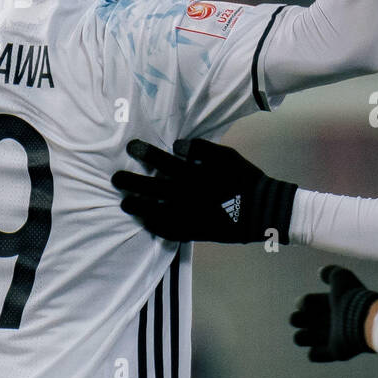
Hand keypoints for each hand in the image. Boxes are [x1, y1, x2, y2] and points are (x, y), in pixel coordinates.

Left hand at [112, 138, 296, 243]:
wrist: (261, 210)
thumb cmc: (244, 179)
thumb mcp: (227, 156)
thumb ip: (201, 148)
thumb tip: (178, 145)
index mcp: (193, 174)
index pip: (160, 160)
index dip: (143, 152)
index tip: (131, 148)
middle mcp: (185, 195)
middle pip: (148, 187)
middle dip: (129, 181)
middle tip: (116, 179)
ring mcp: (186, 215)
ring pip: (151, 211)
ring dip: (135, 206)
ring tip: (125, 203)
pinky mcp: (191, 232)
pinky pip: (166, 230)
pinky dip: (153, 226)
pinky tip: (146, 222)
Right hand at [290, 265, 377, 361]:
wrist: (366, 320)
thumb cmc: (352, 299)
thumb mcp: (341, 278)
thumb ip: (330, 272)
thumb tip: (320, 272)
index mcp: (329, 304)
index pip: (306, 303)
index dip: (303, 303)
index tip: (308, 304)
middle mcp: (328, 320)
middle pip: (300, 321)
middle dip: (297, 319)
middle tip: (305, 318)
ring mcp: (330, 337)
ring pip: (303, 338)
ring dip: (302, 337)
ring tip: (309, 334)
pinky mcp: (334, 352)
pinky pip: (314, 355)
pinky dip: (313, 353)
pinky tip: (320, 346)